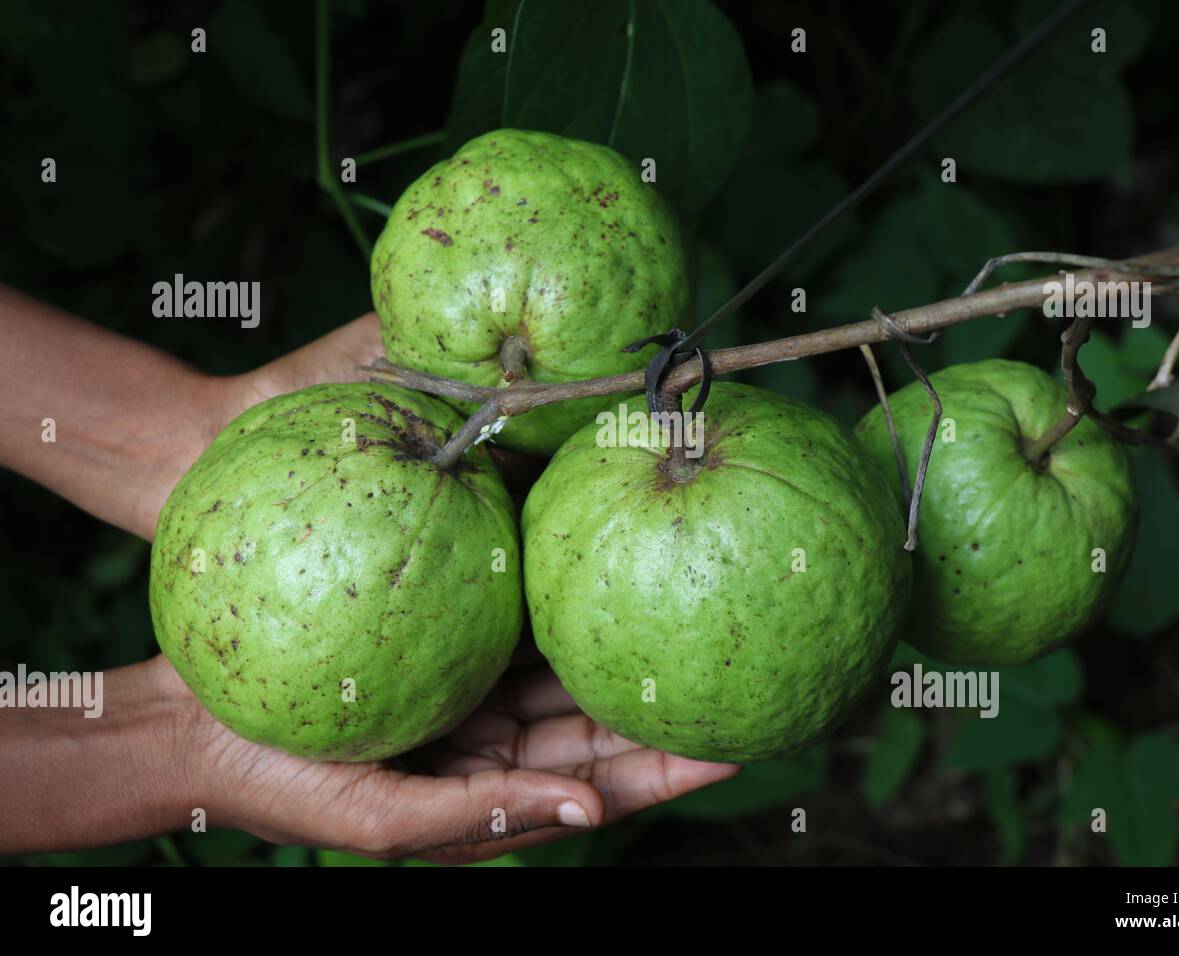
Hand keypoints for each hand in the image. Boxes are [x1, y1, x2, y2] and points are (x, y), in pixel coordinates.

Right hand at [173, 651, 738, 863]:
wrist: (192, 722)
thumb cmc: (280, 784)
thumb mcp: (379, 818)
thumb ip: (485, 817)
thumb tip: (590, 811)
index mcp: (492, 791)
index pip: (602, 782)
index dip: (671, 768)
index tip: (742, 747)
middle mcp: (496, 737)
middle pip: (602, 720)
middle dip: (669, 702)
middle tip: (743, 668)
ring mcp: (475, 683)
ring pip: (570, 663)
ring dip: (627, 642)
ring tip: (697, 608)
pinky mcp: (449, 633)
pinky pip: (518, 610)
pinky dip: (560, 595)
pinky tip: (602, 564)